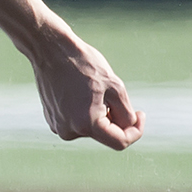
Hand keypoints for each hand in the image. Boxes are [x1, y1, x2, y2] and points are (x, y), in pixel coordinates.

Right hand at [29, 33, 143, 149]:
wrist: (51, 49)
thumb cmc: (83, 64)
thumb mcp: (115, 86)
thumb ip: (126, 112)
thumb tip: (128, 125)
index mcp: (86, 124)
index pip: (120, 142)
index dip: (136, 131)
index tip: (140, 114)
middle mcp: (69, 130)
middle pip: (105, 134)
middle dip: (114, 117)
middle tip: (112, 93)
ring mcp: (58, 125)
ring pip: (91, 127)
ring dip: (99, 114)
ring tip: (92, 89)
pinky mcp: (52, 118)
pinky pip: (77, 121)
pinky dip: (84, 111)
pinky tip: (79, 91)